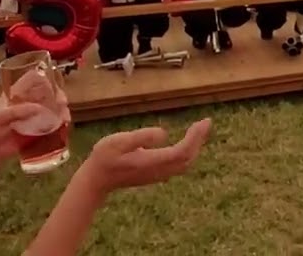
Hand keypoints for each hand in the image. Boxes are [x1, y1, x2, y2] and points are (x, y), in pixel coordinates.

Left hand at [0, 70, 70, 170]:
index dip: (45, 78)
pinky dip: (60, 122)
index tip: (55, 84)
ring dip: (61, 110)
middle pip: (47, 92)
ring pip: (52, 107)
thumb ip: (18, 111)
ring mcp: (33, 115)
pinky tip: (64, 125)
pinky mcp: (37, 128)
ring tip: (65, 117)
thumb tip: (40, 109)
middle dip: (58, 96)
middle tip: (62, 104)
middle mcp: (27, 102)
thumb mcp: (1, 118)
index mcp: (16, 94)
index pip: (33, 79)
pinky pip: (52, 122)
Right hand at [79, 119, 211, 194]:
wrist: (96, 180)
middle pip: (188, 158)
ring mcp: (158, 175)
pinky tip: (188, 140)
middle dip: (199, 140)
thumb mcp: (117, 142)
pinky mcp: (156, 175)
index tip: (202, 122)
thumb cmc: (104, 157)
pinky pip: (179, 165)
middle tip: (206, 122)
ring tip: (200, 129)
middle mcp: (158, 171)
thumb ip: (140, 137)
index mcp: (150, 162)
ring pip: (185, 163)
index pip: (181, 152)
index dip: (194, 138)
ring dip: (195, 146)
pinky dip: (188, 151)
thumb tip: (164, 133)